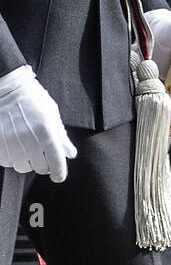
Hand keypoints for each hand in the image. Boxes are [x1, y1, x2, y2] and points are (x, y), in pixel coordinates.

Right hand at [0, 65, 76, 181]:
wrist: (7, 88)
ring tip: (26, 148)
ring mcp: (11, 143)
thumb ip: (61, 136)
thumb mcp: (52, 114)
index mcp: (47, 132)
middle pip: (40, 168)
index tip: (58, 176)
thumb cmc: (32, 99)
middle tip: (41, 154)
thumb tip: (70, 154)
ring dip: (26, 161)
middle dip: (43, 164)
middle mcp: (29, 139)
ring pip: (22, 167)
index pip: (56, 162)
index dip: (59, 173)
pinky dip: (12, 158)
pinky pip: (7, 162)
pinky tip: (13, 146)